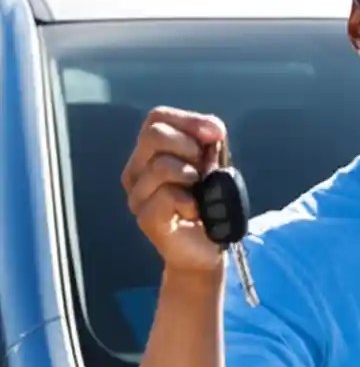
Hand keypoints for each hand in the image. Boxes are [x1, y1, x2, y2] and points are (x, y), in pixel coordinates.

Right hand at [120, 107, 227, 274]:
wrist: (208, 248)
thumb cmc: (209, 204)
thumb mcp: (213, 166)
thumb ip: (209, 144)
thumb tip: (213, 130)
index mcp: (150, 154)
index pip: (157, 118)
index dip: (189, 120)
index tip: (216, 134)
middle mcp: (136, 171)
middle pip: (155, 135)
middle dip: (189, 147)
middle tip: (202, 170)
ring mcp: (137, 196)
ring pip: (161, 166)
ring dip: (191, 178)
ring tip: (197, 195)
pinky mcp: (146, 218)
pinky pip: (166, 196)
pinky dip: (189, 202)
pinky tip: (193, 212)